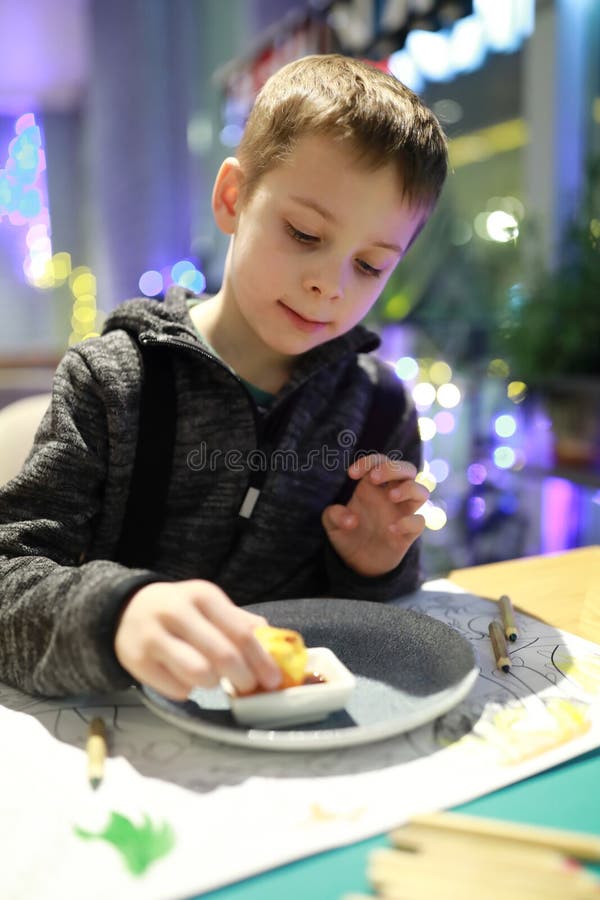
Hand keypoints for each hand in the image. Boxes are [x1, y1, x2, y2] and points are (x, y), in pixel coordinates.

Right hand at [114, 579, 281, 699]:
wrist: (125, 611)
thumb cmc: (179, 611)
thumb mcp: (208, 605)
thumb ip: (239, 622)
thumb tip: (273, 643)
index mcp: (202, 595)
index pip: (240, 632)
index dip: (261, 660)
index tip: (274, 680)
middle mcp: (177, 612)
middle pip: (223, 655)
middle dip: (243, 678)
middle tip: (248, 688)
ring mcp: (154, 637)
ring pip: (199, 674)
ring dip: (213, 683)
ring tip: (212, 678)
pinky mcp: (138, 662)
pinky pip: (177, 690)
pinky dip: (188, 690)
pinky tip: (184, 678)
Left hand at [322, 455, 428, 576]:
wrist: (357, 564)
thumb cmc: (347, 535)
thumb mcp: (332, 525)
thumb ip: (334, 516)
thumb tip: (351, 519)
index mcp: (373, 487)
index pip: (380, 462)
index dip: (369, 462)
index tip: (352, 474)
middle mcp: (392, 496)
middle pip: (407, 469)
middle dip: (393, 468)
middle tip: (374, 478)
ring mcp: (403, 513)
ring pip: (422, 491)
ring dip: (409, 488)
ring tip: (391, 496)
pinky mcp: (408, 534)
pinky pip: (419, 522)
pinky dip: (409, 522)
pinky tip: (391, 529)